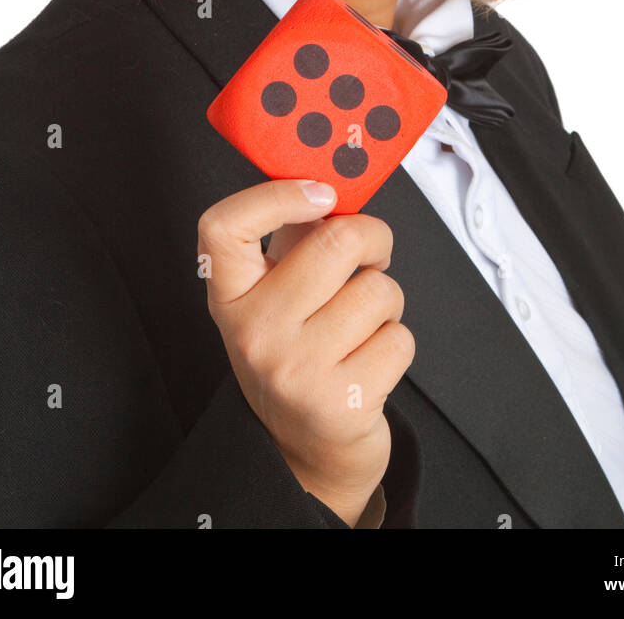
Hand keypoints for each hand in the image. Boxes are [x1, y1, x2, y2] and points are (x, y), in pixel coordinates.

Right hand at [197, 178, 414, 526]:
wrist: (303, 448)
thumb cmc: (298, 351)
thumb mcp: (277, 291)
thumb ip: (298, 234)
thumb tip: (334, 175)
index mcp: (230, 294)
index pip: (223, 226)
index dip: (275, 195)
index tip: (319, 193)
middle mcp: (253, 332)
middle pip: (335, 242)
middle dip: (372, 239)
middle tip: (370, 254)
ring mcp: (295, 370)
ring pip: (378, 290)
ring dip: (386, 300)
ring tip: (361, 323)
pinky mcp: (340, 404)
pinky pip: (399, 338)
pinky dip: (396, 342)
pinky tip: (368, 360)